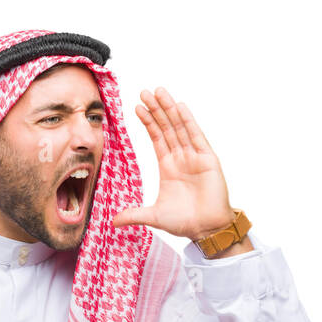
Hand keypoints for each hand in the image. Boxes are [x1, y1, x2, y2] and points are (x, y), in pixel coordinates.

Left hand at [113, 87, 238, 240]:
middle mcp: (181, 159)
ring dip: (169, 109)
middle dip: (156, 110)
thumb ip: (134, 214)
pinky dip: (188, 121)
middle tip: (145, 92)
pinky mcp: (208, 160)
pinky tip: (180, 107)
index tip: (137, 107)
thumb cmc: (185, 223)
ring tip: (159, 91)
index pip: (157, 138)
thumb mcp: (154, 217)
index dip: (148, 122)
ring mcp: (195, 157)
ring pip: (180, 128)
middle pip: (167, 128)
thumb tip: (113, 221)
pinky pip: (196, 136)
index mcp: (168, 167)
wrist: (207, 230)